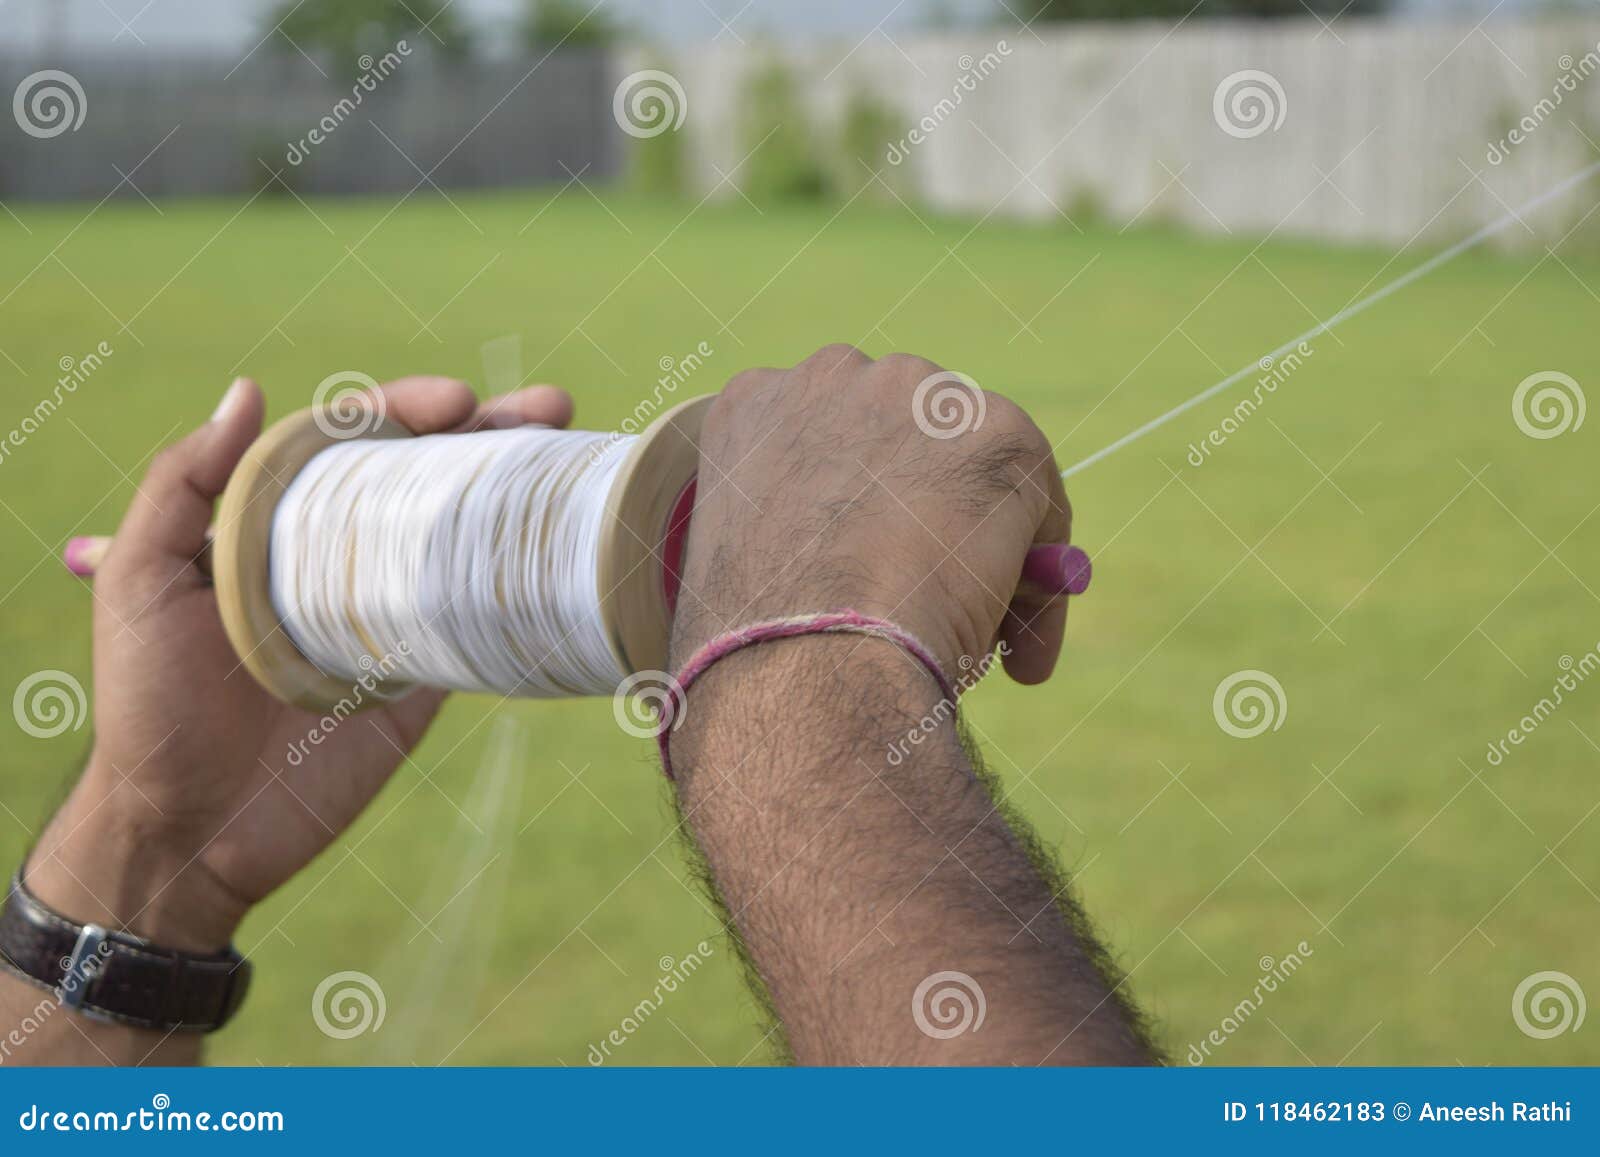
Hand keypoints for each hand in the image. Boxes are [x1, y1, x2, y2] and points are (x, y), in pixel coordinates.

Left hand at [29, 376, 572, 951]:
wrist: (191, 834)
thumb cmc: (147, 706)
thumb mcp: (139, 582)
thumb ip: (182, 484)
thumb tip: (250, 391)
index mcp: (273, 521)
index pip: (352, 440)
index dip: (405, 409)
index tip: (456, 402)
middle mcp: (337, 555)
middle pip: (425, 473)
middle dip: (490, 432)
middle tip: (550, 408)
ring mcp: (388, 611)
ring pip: (463, 532)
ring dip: (520, 488)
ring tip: (574, 452)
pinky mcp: (424, 672)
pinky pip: (479, 613)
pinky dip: (524, 577)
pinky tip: (567, 547)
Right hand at [672, 344, 1072, 685]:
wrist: (812, 655)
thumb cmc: (766, 646)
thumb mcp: (756, 570)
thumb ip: (808, 538)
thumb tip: (900, 570)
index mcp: (754, 405)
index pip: (823, 431)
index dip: (862, 498)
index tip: (881, 554)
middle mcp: (831, 376)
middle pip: (907, 431)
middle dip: (931, 502)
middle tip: (942, 589)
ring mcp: (916, 393)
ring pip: (974, 462)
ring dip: (985, 533)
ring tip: (984, 624)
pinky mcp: (997, 428)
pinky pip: (1037, 498)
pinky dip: (1039, 572)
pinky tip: (1018, 642)